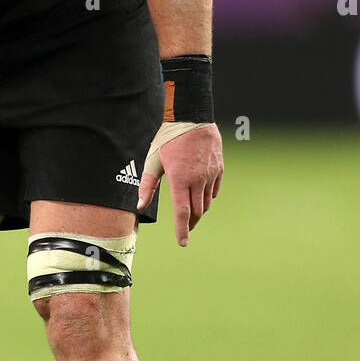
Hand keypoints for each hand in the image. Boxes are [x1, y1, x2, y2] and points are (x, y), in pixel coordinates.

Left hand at [137, 122, 222, 246]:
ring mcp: (211, 174)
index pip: (182, 212)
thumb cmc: (169, 138)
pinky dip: (207, 197)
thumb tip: (140, 205)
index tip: (182, 242)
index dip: (182, 230)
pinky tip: (200, 195)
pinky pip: (214, 191)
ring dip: (198, 211)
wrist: (193, 118)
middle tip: (185, 228)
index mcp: (180, 179)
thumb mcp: (153, 161)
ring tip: (190, 212)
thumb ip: (147, 185)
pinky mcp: (219, 169)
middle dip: (190, 223)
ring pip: (206, 202)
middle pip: (197, 211)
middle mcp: (198, 179)